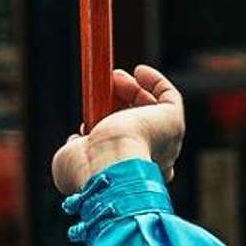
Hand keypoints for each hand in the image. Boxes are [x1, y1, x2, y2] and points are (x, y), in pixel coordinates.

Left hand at [50, 64, 185, 194]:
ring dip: (135, 88)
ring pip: (153, 109)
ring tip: (115, 76)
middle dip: (123, 100)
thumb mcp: (72, 160)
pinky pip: (169, 97)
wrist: (108, 164)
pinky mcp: (174, 122)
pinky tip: (139, 71)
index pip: (126, 143)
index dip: (111, 120)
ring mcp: (166, 141)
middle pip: (141, 122)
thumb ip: (77, 149)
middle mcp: (154, 159)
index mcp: (132, 173)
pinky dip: (156, 82)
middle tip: (106, 85)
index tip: (94, 107)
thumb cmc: (87, 169)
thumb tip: (77, 139)